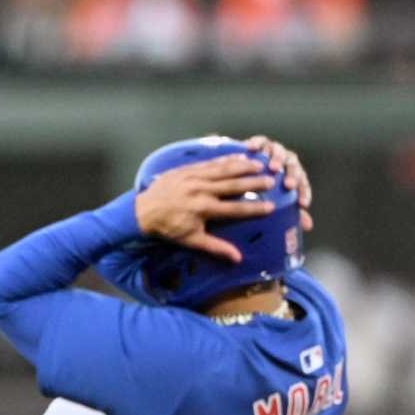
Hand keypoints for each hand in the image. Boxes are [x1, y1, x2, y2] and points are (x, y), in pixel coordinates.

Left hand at [133, 155, 276, 263]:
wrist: (142, 211)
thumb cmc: (169, 228)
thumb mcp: (192, 240)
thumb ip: (216, 247)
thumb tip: (238, 258)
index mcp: (204, 209)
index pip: (236, 209)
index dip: (255, 208)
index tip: (272, 206)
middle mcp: (201, 190)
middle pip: (233, 185)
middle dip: (253, 182)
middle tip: (271, 180)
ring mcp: (194, 177)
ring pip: (223, 170)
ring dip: (242, 166)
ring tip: (259, 164)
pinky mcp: (186, 169)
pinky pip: (209, 162)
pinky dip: (224, 159)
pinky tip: (237, 156)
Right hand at [244, 134, 314, 230]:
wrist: (245, 168)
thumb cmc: (262, 187)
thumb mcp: (277, 199)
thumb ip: (291, 211)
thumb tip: (308, 226)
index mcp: (294, 174)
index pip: (303, 182)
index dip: (304, 193)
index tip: (302, 204)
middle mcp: (286, 160)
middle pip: (293, 165)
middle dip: (292, 175)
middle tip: (288, 185)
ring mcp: (273, 149)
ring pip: (278, 151)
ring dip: (276, 159)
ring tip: (272, 168)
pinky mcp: (260, 142)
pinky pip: (259, 141)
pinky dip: (256, 144)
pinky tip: (251, 150)